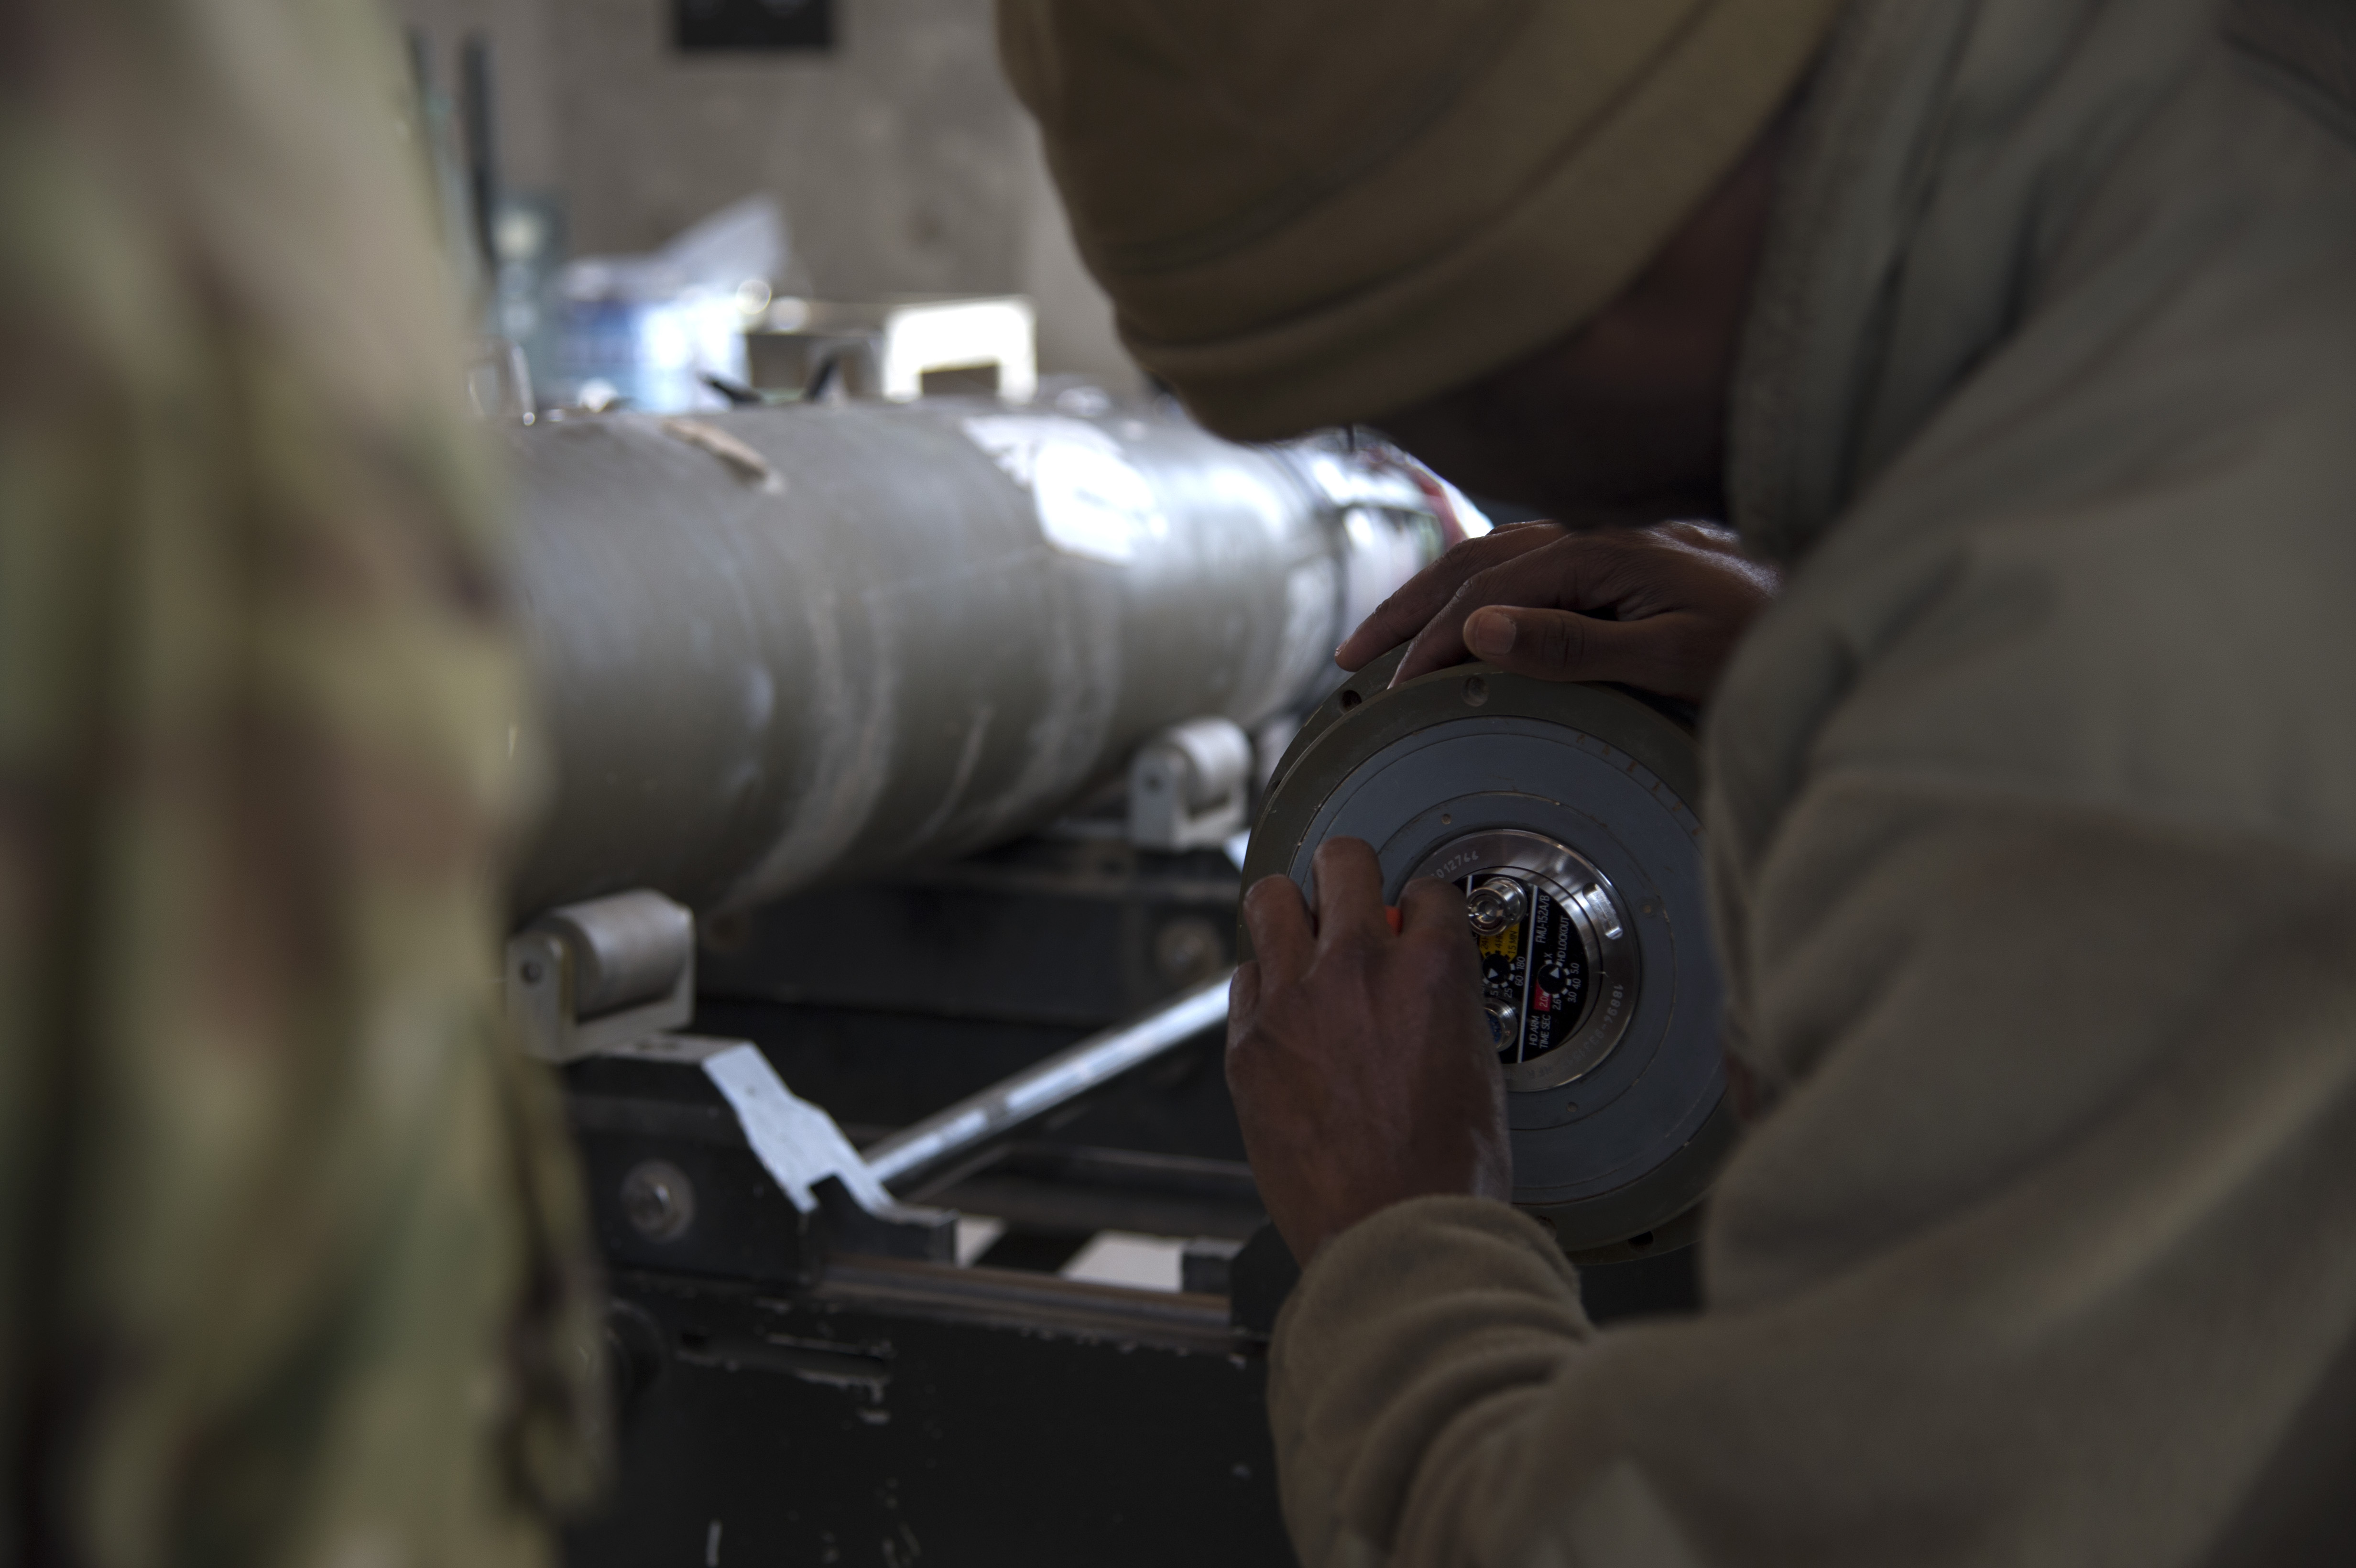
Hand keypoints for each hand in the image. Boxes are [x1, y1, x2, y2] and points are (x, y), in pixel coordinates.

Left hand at [1227, 838, 1511, 1262]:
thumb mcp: (1477, 1070)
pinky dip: (1264, 986)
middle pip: (1341, 859)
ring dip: (1291, 911)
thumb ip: (1444, 1008)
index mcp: (1431, 971)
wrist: (1393, 1233)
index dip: (1423, 908)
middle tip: (1350, 897)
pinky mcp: (1246, 1044)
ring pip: (1269, 898)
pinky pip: (1244, 979)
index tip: (1414, 921)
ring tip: (1303, 938)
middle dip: (1349, 872)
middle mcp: (1356, 968)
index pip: (1428, 891)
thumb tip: (1428, 992)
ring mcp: (1293, 1002)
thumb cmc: (1445, 1173)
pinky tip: (1283, 1012)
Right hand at [1335, 519, 1779, 701]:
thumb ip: (1575, 644)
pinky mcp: (1622, 560)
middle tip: (1349, 658)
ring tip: (1384, 638)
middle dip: (1405, 608)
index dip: (1430, 643)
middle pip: (1473, 562)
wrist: (1833, 609)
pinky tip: (1464, 611)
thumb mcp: (1672, 655)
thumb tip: (1480, 630)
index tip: (1393, 691)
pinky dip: (1475, 587)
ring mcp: (1608, 543)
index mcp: (1599, 552)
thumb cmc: (1764, 640)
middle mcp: (1595, 535)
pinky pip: (1524, 563)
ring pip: (1494, 558)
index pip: (1485, 596)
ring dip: (1432, 594)